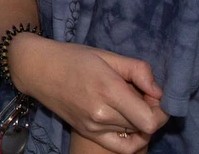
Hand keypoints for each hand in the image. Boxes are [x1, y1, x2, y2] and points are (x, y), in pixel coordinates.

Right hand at [10, 35, 166, 152]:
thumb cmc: (73, 57)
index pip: (151, 120)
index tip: (153, 95)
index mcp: (109, 90)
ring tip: (128, 105)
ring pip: (134, 134)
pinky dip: (133, 140)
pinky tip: (130, 127)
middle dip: (150, 112)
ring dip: (139, 121)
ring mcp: (93, 126)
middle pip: (144, 127)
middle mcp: (101, 114)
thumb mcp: (107, 55)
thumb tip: (159, 92)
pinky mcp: (87, 132)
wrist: (37, 69)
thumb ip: (138, 70)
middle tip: (140, 95)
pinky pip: (121, 147)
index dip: (161, 110)